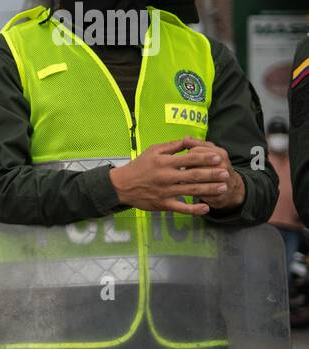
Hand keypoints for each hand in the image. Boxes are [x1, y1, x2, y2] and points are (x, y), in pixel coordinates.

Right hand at [108, 137, 231, 215]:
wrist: (121, 186)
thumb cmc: (138, 166)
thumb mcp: (152, 151)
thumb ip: (172, 146)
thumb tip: (189, 140)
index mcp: (164, 162)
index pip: (188, 159)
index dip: (205, 159)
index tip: (218, 158)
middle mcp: (166, 177)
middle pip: (193, 176)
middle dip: (211, 174)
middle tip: (226, 173)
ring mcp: (165, 192)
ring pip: (191, 191)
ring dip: (208, 190)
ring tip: (223, 187)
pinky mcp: (163, 204)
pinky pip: (181, 208)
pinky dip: (194, 209)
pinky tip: (206, 208)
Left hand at [189, 140, 244, 211]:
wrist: (232, 188)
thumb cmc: (216, 166)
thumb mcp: (210, 152)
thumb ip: (197, 144)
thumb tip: (185, 138)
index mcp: (219, 153)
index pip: (194, 151)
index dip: (188, 156)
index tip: (189, 159)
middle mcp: (222, 166)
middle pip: (193, 164)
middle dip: (186, 167)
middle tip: (186, 170)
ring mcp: (221, 181)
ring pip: (194, 178)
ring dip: (186, 178)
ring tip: (186, 178)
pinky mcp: (217, 193)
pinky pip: (197, 191)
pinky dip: (190, 189)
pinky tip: (190, 188)